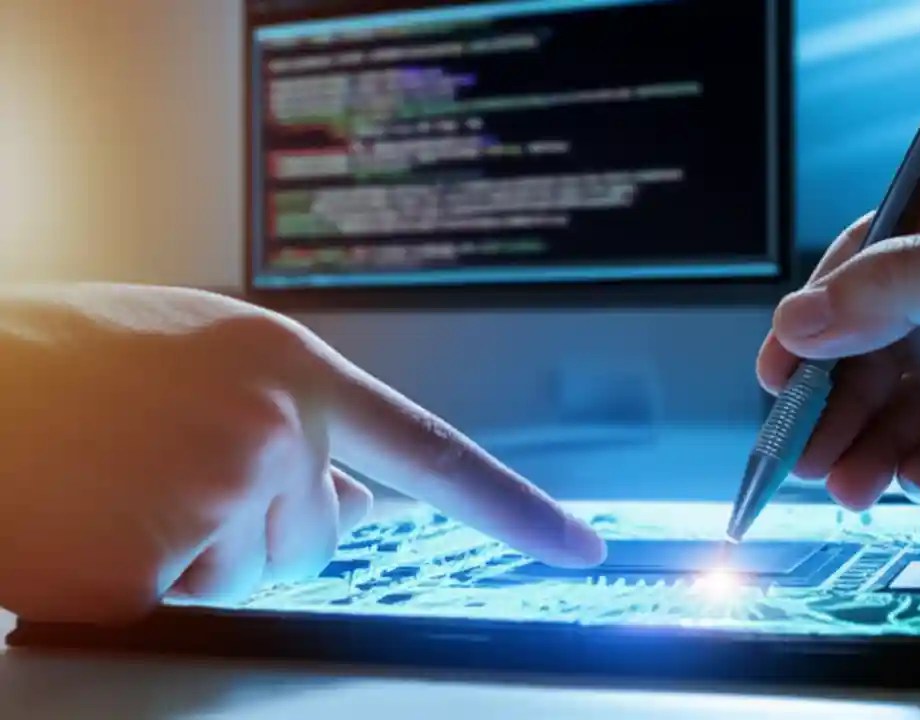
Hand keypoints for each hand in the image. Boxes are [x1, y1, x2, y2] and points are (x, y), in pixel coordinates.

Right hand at [0, 284, 603, 622]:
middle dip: (260, 529)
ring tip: (115, 484)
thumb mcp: (203, 359)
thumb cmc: (69, 363)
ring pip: (245, 578)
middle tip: (164, 473)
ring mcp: (216, 498)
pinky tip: (86, 525)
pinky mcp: (148, 571)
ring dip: (190, 553)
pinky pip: (175, 610)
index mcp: (292, 371)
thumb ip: (294, 422)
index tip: (581, 548)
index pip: (433, 455)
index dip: (514, 509)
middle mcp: (274, 430)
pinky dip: (132, 586)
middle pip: (318, 538)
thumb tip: (363, 505)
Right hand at [759, 145, 919, 510]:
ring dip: (872, 445)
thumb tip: (799, 317)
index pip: (873, 262)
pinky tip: (912, 485)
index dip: (819, 316)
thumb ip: (897, 289)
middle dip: (838, 395)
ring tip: (845, 482)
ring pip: (914, 409)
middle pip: (882, 344)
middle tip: (799, 442)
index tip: (779, 365)